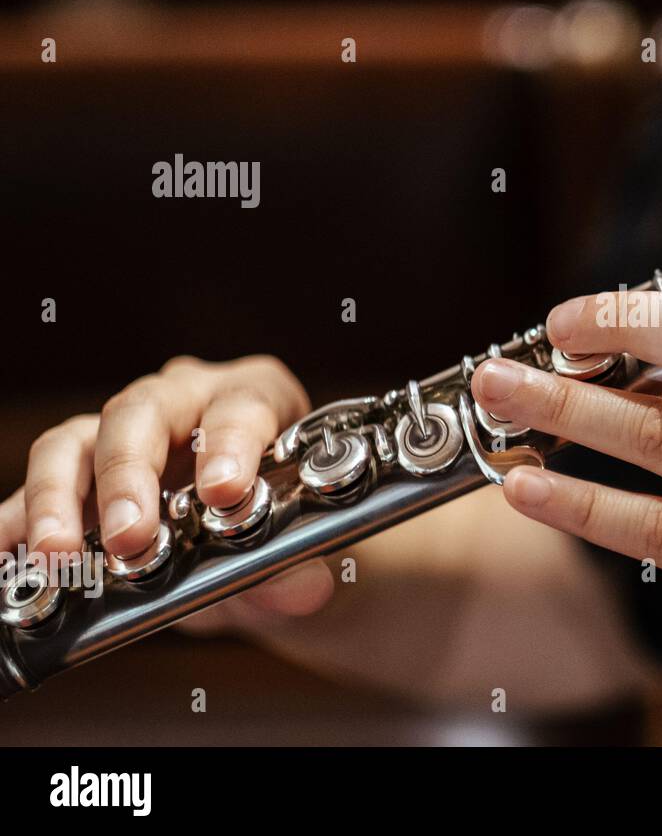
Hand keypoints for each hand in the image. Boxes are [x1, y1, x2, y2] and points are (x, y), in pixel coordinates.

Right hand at [2, 355, 332, 617]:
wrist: (262, 556)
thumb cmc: (286, 526)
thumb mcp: (305, 546)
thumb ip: (301, 564)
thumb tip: (301, 588)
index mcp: (254, 398)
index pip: (241, 405)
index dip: (232, 443)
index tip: (225, 491)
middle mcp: (184, 400)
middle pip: (142, 413)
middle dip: (130, 475)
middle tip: (130, 538)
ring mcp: (124, 434)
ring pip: (74, 442)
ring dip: (58, 500)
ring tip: (57, 557)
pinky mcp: (79, 475)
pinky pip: (33, 489)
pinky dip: (14, 521)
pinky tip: (4, 557)